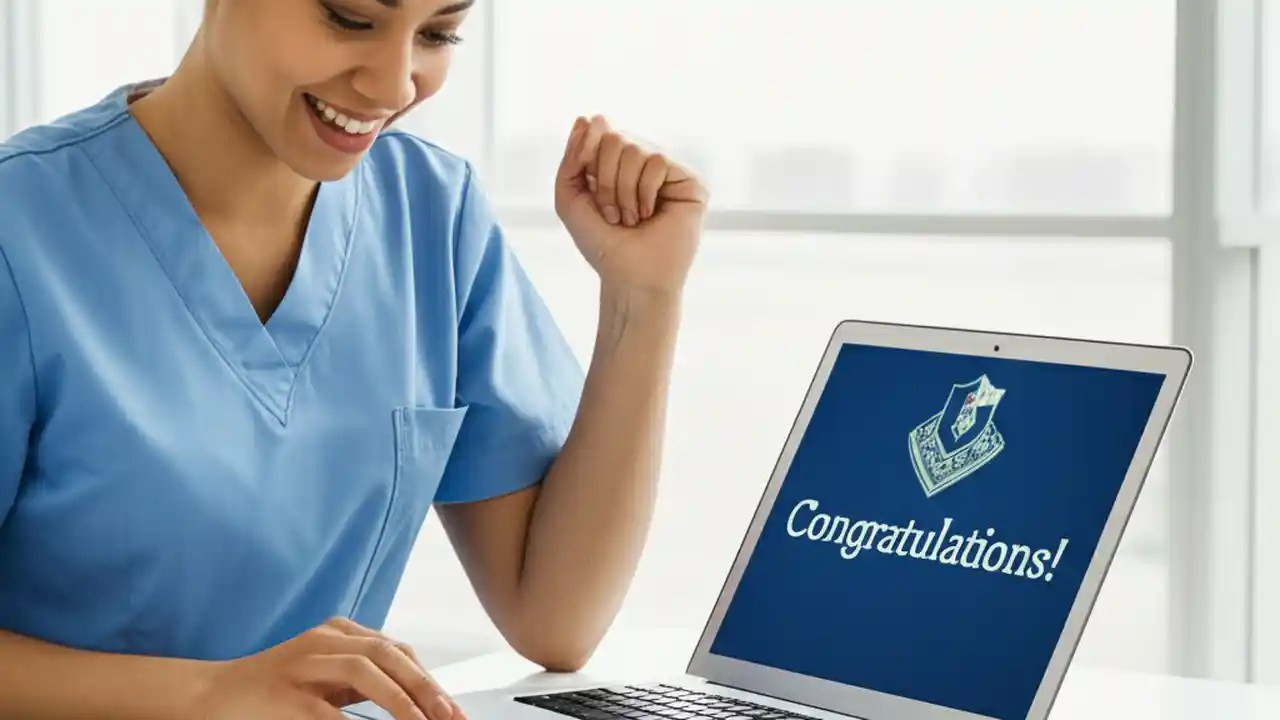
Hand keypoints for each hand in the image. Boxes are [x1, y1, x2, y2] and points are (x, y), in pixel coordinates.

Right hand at [194, 616, 466, 719]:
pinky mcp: (285, 694)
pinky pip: (328, 710)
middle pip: (388, 654)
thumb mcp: (327, 679)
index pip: (397, 651)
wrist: (211, 696)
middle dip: (425, 687)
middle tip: (450, 716)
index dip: (428, 679)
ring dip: (401, 699)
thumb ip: (366, 682)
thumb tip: (419, 701)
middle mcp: (324, 640)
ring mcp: (303, 664)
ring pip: (365, 671)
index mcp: (339, 633)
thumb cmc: (275, 691)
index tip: (452, 708)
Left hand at [555, 114, 709, 296]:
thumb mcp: (570, 198)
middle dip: (603, 179)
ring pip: (635, 149)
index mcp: (616, 164)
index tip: (587, 182)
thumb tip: (590, 117)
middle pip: (614, 138)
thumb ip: (572, 158)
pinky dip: (644, 191)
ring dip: (623, 191)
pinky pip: (658, 160)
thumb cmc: (603, 244)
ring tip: (630, 218)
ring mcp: (668, 171)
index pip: (599, 132)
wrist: (630, 277)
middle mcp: (643, 163)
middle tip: (611, 213)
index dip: (587, 153)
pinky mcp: (690, 181)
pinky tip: (650, 214)